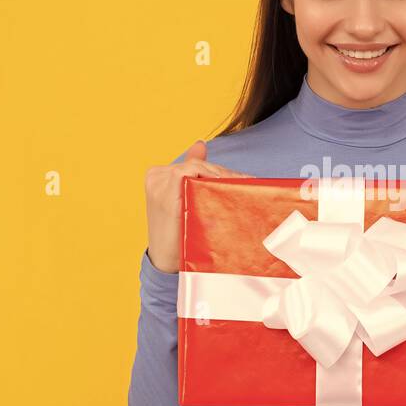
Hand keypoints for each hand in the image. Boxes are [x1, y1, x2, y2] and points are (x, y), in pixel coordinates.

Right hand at [145, 140, 251, 272]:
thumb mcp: (182, 199)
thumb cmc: (176, 232)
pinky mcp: (166, 192)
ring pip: (199, 169)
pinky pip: (194, 176)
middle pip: (199, 166)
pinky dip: (212, 179)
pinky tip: (227, 187)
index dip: (219, 172)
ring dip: (222, 177)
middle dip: (225, 175)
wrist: (165, 262)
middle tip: (249, 182)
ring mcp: (159, 182)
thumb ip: (189, 172)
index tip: (244, 179)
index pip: (196, 166)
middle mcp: (157, 174)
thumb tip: (200, 143)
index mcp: (157, 173)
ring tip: (242, 186)